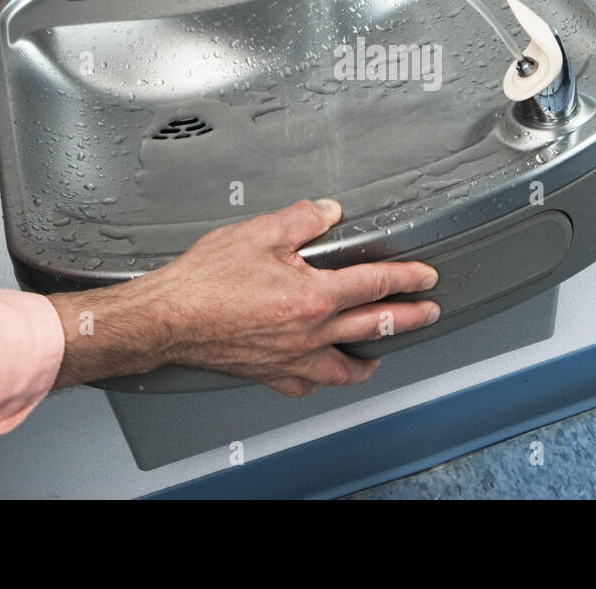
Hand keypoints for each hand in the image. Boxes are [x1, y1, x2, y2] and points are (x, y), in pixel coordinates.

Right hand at [47, 199, 440, 396]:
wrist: (167, 317)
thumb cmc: (205, 280)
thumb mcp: (259, 232)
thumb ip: (303, 219)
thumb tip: (328, 212)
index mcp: (313, 295)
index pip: (375, 284)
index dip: (408, 277)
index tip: (426, 276)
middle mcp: (308, 332)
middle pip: (373, 326)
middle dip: (408, 317)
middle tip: (428, 313)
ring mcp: (290, 357)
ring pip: (344, 366)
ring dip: (369, 358)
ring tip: (381, 353)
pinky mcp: (268, 372)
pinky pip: (304, 382)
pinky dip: (319, 377)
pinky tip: (321, 370)